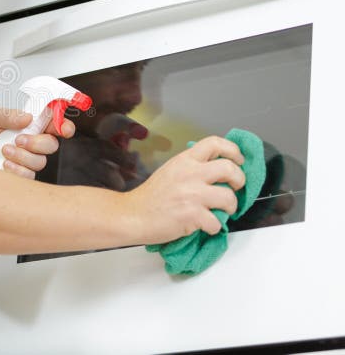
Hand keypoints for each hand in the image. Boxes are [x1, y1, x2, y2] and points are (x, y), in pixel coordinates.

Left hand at [0, 107, 74, 178]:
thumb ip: (8, 115)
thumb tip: (27, 117)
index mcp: (27, 127)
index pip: (52, 125)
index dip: (63, 125)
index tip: (63, 128)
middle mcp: (30, 145)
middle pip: (51, 145)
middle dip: (38, 142)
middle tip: (20, 139)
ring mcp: (26, 163)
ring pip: (40, 162)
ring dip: (23, 156)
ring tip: (4, 151)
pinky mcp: (20, 178)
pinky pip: (29, 176)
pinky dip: (17, 170)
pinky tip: (4, 165)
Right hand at [122, 136, 245, 243]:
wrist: (131, 215)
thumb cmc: (149, 197)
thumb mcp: (170, 171)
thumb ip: (191, 168)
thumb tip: (216, 173)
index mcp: (184, 160)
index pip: (215, 143)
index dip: (233, 151)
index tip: (238, 160)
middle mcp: (190, 173)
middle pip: (230, 169)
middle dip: (239, 180)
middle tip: (235, 187)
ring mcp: (192, 194)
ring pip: (229, 198)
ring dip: (230, 207)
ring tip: (221, 211)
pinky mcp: (192, 215)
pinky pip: (217, 222)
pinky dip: (213, 227)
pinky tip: (203, 226)